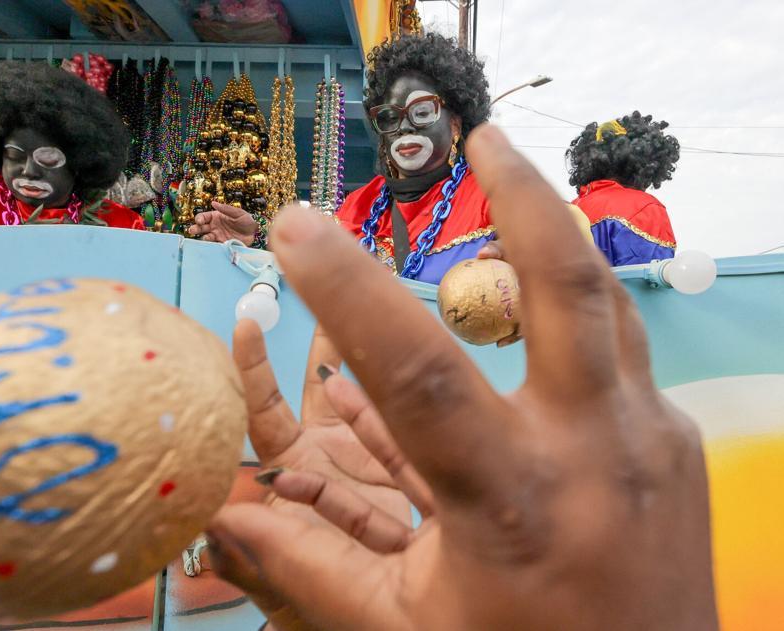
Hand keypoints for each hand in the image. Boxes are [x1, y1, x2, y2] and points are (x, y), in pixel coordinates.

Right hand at [188, 201, 257, 245]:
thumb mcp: (238, 213)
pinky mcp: (222, 244)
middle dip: (195, 229)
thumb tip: (213, 203)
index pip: (203, 217)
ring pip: (205, 237)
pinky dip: (210, 246)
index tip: (199, 221)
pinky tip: (210, 245)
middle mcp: (214, 227)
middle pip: (201, 228)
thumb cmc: (247, 220)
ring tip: (203, 238)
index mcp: (216, 217)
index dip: (199, 218)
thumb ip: (226, 209)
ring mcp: (217, 236)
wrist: (256, 233)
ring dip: (202, 238)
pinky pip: (214, 245)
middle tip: (192, 230)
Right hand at [205, 125, 717, 630]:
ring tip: (514, 191)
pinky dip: (571, 325)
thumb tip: (221, 518)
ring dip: (556, 242)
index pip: (417, 372)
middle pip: (566, 290)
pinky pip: (619, 360)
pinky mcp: (675, 449)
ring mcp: (650, 444)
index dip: (348, 291)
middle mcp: (594, 456)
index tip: (298, 226)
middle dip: (522, 198)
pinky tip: (535, 330)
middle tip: (484, 138)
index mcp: (511, 503)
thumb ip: (309, 567)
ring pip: (608, 308)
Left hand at [221, 321, 416, 630]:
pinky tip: (420, 369)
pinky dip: (411, 404)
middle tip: (328, 282)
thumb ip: (243, 549)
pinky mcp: (406, 477)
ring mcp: (368, 463)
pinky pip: (408, 434)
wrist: (363, 619)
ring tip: (381, 299)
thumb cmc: (306, 598)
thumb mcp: (273, 574)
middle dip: (324, 339)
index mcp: (283, 469)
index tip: (245, 326)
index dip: (250, 369)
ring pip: (372, 399)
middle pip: (319, 389)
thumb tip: (203, 519)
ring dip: (375, 355)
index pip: (260, 410)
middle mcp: (324, 457)